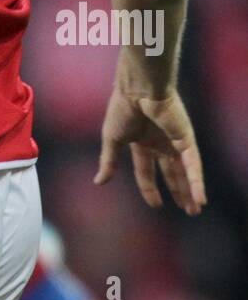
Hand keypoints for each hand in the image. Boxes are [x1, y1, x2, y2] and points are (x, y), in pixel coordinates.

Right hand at [95, 87, 205, 215]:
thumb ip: (108, 161)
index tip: (156, 205)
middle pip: (172, 173)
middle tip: (188, 211)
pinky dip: (197, 181)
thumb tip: (98, 182)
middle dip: (179, 192)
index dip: (150, 189)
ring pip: (185, 172)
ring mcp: (174, 141)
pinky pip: (193, 164)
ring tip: (195, 210)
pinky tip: (200, 197)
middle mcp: (160, 143)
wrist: (138, 88)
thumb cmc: (122, 108)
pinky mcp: (186, 139)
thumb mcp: (112, 138)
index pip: (146, 170)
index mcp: (141, 142)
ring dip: (191, 191)